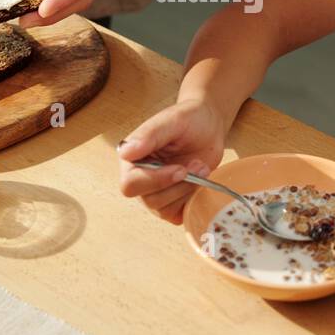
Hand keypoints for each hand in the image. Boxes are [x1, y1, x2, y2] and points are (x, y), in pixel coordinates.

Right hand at [116, 99, 226, 223]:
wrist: (208, 126)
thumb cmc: (188, 120)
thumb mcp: (171, 121)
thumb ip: (148, 135)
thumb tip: (126, 153)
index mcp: (131, 159)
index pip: (130, 184)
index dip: (156, 180)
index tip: (181, 169)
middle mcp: (139, 179)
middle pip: (148, 200)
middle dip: (177, 185)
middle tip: (197, 165)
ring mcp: (155, 193)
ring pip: (163, 209)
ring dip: (187, 190)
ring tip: (201, 167)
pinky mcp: (172, 202)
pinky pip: (176, 214)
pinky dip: (191, 200)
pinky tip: (199, 180)